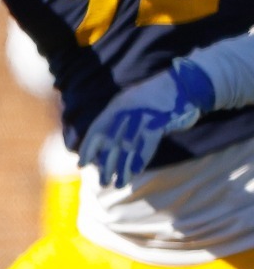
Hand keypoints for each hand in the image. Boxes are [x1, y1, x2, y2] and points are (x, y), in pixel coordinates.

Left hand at [76, 59, 215, 187]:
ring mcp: (143, 115)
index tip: (82, 164)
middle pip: (111, 142)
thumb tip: (101, 146)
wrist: (185, 84)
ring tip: (119, 184)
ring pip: (128, 147)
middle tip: (102, 182)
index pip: (96, 130)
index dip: (88, 149)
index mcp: (117, 106)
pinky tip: (135, 172)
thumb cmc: (157, 98)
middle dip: (105, 165)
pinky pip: (147, 144)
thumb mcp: (131, 103)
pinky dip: (141, 159)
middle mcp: (127, 110)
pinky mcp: (160, 121)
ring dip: (123, 168)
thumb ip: (116, 120)